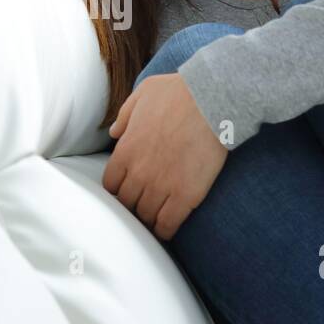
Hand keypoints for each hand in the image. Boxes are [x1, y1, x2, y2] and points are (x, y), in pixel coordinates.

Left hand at [102, 73, 227, 240]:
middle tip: (143, 205)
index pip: (111, 185)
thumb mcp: (143, 93)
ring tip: (155, 218)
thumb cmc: (179, 92)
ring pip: (145, 217)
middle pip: (126, 204)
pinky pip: (167, 225)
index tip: (128, 189)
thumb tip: (114, 132)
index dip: (119, 189)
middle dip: (133, 205)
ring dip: (148, 219)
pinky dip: (164, 230)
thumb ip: (125, 114)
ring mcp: (161, 187)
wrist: (212, 100)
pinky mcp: (185, 197)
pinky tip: (167, 229)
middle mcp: (139, 173)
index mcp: (126, 150)